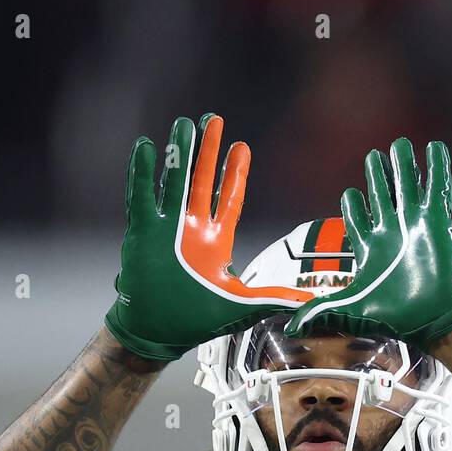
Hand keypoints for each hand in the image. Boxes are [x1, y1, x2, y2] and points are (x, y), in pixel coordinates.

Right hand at [105, 113, 311, 362]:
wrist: (156, 331)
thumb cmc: (194, 320)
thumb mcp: (241, 305)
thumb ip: (274, 298)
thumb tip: (310, 303)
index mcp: (215, 242)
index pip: (229, 199)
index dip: (235, 174)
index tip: (242, 146)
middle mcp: (192, 229)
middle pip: (202, 182)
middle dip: (208, 151)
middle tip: (214, 119)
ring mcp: (167, 229)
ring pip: (174, 182)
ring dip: (180, 154)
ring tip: (185, 123)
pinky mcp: (142, 232)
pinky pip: (141, 196)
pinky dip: (142, 173)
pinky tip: (145, 146)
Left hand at [284, 137, 451, 348]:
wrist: (433, 318)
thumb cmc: (396, 317)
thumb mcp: (350, 310)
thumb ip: (320, 312)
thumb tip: (290, 328)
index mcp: (371, 248)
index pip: (358, 219)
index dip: (353, 205)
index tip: (350, 193)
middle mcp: (392, 233)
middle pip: (381, 196)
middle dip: (377, 176)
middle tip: (373, 156)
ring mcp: (414, 225)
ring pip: (406, 188)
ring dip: (403, 167)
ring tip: (400, 145)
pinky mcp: (437, 221)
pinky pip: (437, 189)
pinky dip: (436, 168)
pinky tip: (435, 148)